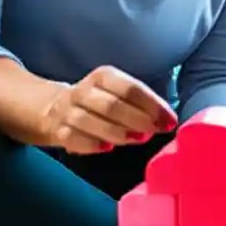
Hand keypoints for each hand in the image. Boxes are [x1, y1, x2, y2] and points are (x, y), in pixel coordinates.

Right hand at [40, 66, 177, 153]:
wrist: (55, 109)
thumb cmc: (99, 103)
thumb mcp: (118, 94)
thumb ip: (140, 105)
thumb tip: (166, 120)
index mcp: (103, 77)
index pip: (130, 89)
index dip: (152, 105)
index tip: (170, 120)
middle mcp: (83, 91)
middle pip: (111, 105)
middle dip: (138, 120)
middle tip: (156, 131)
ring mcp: (67, 112)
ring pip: (91, 121)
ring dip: (118, 132)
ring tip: (138, 139)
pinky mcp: (58, 131)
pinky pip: (73, 138)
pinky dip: (91, 144)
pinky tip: (107, 148)